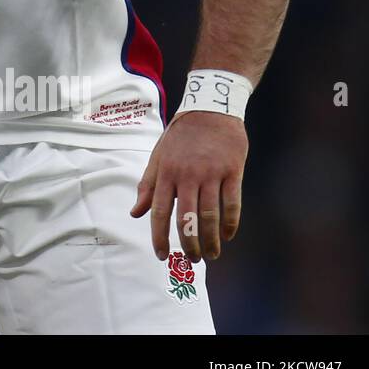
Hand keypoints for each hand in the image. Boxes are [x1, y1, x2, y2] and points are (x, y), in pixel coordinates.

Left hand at [130, 111, 247, 260]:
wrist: (210, 108)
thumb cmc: (181, 135)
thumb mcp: (158, 155)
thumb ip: (148, 185)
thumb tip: (135, 212)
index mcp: (166, 172)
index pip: (159, 211)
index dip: (159, 236)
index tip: (160, 255)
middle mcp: (187, 175)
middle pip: (186, 219)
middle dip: (188, 244)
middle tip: (192, 260)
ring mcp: (211, 173)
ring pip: (209, 215)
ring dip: (210, 240)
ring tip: (211, 255)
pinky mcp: (232, 171)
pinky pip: (232, 203)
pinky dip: (230, 223)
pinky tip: (228, 235)